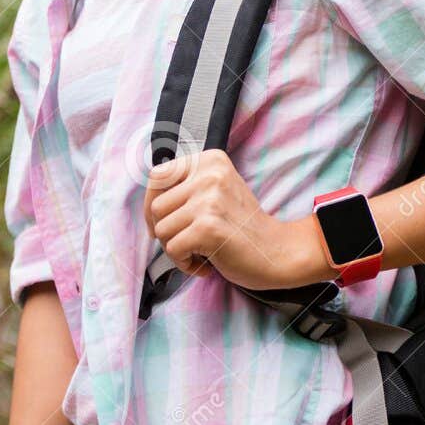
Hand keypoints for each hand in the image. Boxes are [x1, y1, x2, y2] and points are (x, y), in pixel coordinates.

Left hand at [142, 149, 328, 290]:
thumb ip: (187, 187)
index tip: (163, 222)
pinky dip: (184, 264)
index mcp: (210, 160)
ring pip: (161, 229)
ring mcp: (209, 200)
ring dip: (175, 249)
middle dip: (164, 231)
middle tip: (186, 242)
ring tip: (200, 252)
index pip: (157, 175)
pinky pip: (172, 249)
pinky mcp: (208, 227)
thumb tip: (147, 200)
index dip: (152, 203)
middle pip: (155, 206)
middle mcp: (209, 174)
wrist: (278, 251)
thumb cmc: (243, 227)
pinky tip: (205, 264)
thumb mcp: (217, 191)